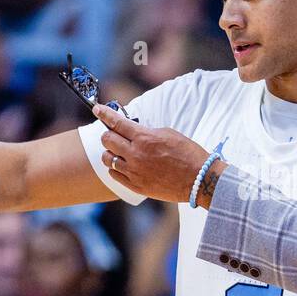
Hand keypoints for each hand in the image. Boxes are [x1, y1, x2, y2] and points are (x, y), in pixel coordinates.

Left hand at [94, 104, 219, 203]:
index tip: (97, 109)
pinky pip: (114, 174)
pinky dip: (115, 168)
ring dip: (110, 152)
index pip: (116, 122)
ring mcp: (134, 172)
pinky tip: (124, 165)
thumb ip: (147, 131)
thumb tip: (133, 131)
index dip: (104, 113)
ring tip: (119, 152)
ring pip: (107, 158)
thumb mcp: (168, 133)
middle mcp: (135, 154)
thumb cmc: (188, 154)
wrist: (199, 179)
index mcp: (144, 138)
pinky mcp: (136, 186)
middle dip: (108, 134)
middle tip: (114, 134)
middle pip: (107, 139)